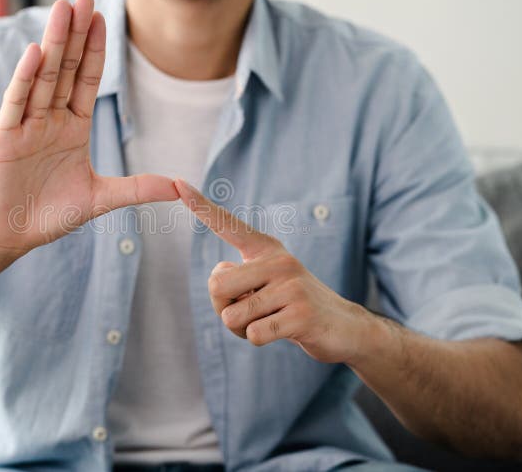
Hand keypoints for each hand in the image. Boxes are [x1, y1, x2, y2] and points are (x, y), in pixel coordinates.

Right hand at [0, 0, 177, 256]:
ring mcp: (26, 125)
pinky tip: (36, 53)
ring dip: (54, 44)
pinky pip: (17, 103)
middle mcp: (50, 120)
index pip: (87, 80)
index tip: (104, 18)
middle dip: (76, 34)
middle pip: (66, 69)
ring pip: (43, 77)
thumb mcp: (101, 198)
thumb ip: (138, 188)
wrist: (11, 235)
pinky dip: (25, 79)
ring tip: (63, 9)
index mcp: (73, 128)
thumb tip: (180, 187)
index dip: (96, 50)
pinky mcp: (4, 138)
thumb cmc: (50, 215)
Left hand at [175, 179, 372, 363]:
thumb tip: (219, 277)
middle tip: (248, 312)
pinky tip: (282, 332)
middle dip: (222, 308)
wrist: (344, 328)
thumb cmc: (290, 306)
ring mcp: (292, 287)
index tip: (177, 182)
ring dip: (241, 329)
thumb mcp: (263, 285)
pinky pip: (253, 334)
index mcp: (266, 249)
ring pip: (232, 316)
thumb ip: (235, 280)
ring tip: (270, 321)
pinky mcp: (301, 315)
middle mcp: (279, 261)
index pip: (227, 225)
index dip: (200, 205)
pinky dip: (257, 340)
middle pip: (216, 285)